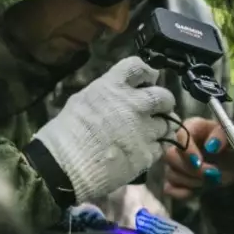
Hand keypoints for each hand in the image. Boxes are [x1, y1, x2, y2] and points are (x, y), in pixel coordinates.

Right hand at [35, 57, 175, 202]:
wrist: (65, 166)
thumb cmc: (65, 134)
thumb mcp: (81, 101)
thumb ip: (106, 96)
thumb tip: (116, 98)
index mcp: (113, 87)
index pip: (139, 67)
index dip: (147, 73)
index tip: (149, 80)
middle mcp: (134, 104)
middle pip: (164, 96)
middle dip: (164, 102)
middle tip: (158, 109)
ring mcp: (143, 130)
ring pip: (168, 123)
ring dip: (162, 126)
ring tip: (152, 133)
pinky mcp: (147, 154)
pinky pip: (161, 147)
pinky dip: (156, 147)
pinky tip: (145, 150)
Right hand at [162, 117, 233, 199]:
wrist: (233, 161)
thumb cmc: (230, 144)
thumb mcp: (231, 135)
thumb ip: (222, 135)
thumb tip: (212, 146)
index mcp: (192, 128)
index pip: (180, 136)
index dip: (187, 150)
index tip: (199, 162)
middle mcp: (179, 144)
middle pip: (171, 156)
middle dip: (191, 169)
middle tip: (212, 174)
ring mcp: (176, 163)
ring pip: (171, 174)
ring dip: (192, 181)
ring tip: (212, 180)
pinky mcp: (177, 180)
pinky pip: (169, 189)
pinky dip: (181, 193)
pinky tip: (195, 191)